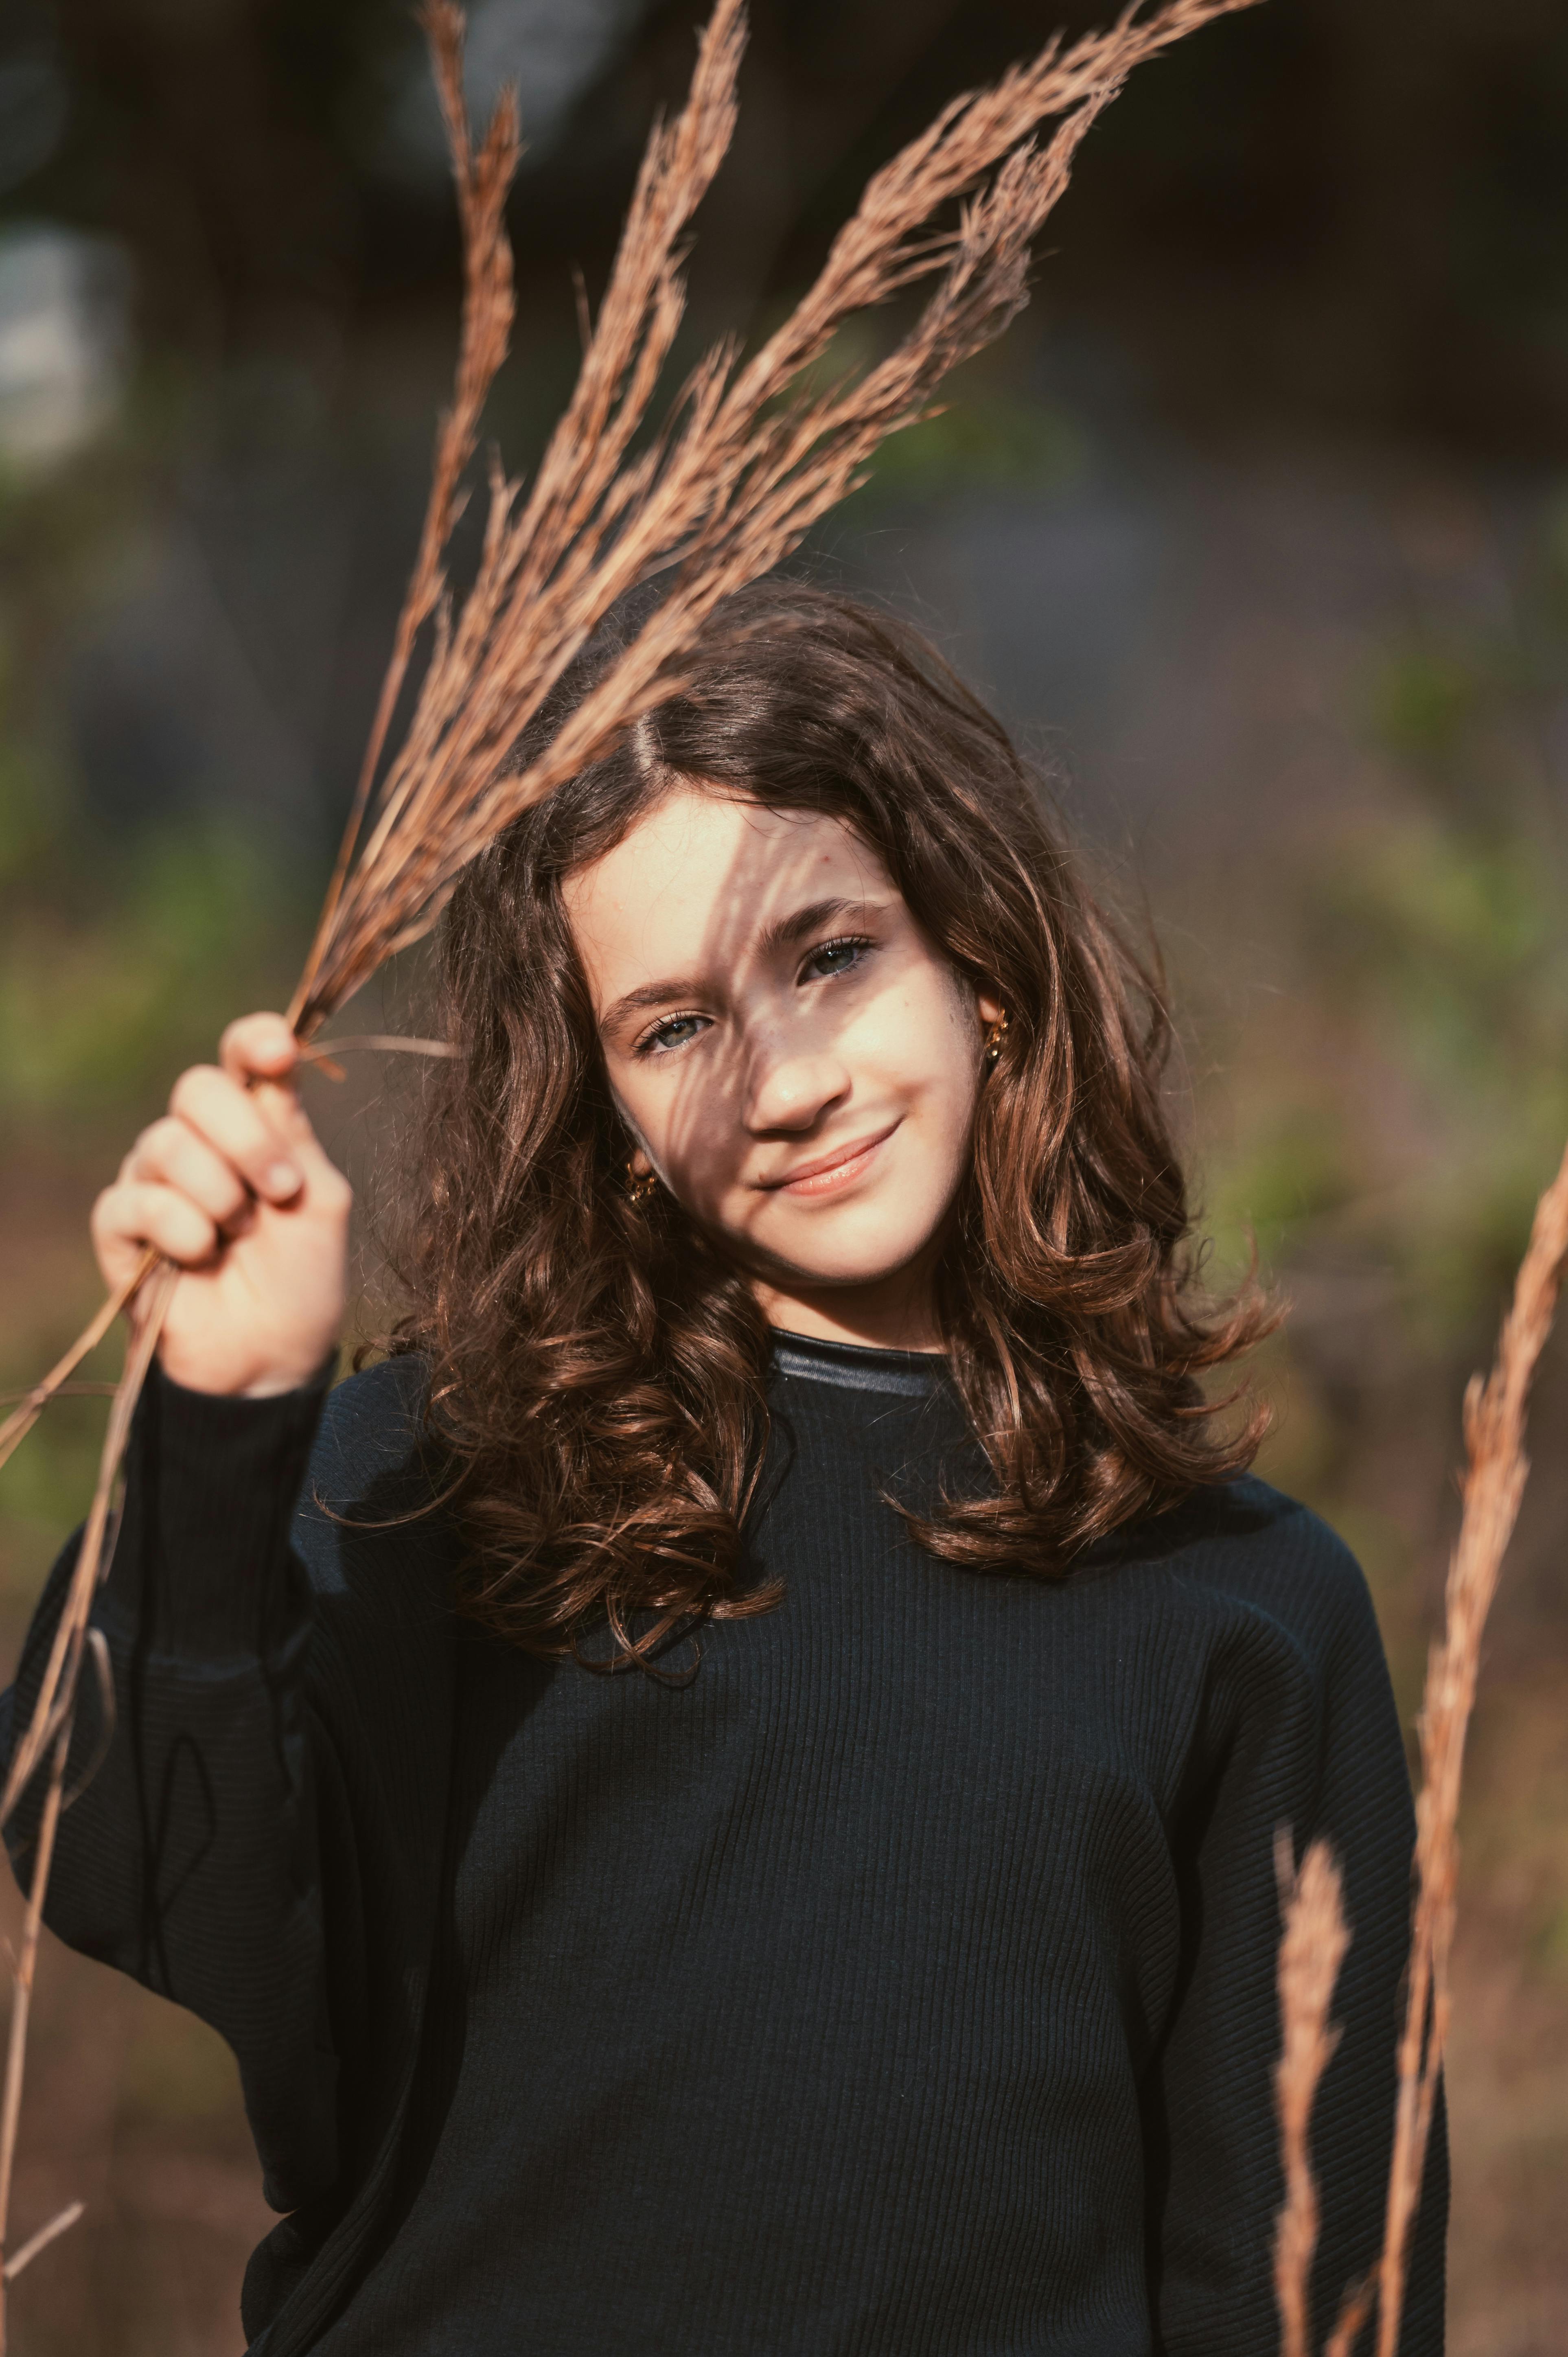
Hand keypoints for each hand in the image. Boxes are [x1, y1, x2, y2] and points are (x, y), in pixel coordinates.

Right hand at [91, 1014, 350, 1397]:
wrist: (271, 1356)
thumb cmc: (303, 1279)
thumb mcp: (319, 1202)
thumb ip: (293, 1136)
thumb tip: (269, 1067)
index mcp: (255, 1125)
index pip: (242, 1057)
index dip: (253, 1041)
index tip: (274, 1051)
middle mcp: (199, 1141)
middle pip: (198, 1088)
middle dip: (244, 1137)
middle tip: (280, 1191)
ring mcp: (154, 1179)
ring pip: (166, 1143)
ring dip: (217, 1193)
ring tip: (237, 1235)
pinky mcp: (119, 1226)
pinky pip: (135, 1200)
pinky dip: (179, 1228)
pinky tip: (200, 1256)